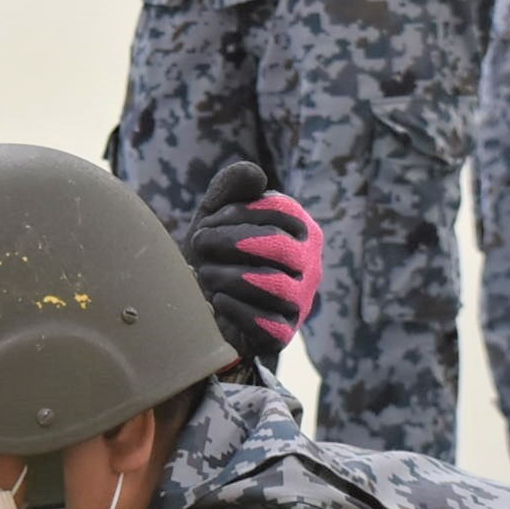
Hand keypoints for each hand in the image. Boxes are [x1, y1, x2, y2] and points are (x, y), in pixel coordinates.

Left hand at [184, 161, 324, 367]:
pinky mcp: (283, 335)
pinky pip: (268, 325)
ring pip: (276, 287)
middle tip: (200, 245)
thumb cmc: (215, 254)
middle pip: (281, 246)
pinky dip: (237, 310)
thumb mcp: (216, 216)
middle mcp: (309, 264)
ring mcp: (300, 301)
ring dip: (232, 277)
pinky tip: (217, 301)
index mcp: (300, 230)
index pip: (281, 211)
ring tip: (206, 274)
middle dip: (232, 242)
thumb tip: (254, 174)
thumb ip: (231, 189)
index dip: (238, 213)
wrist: (202, 308)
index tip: (209, 221)